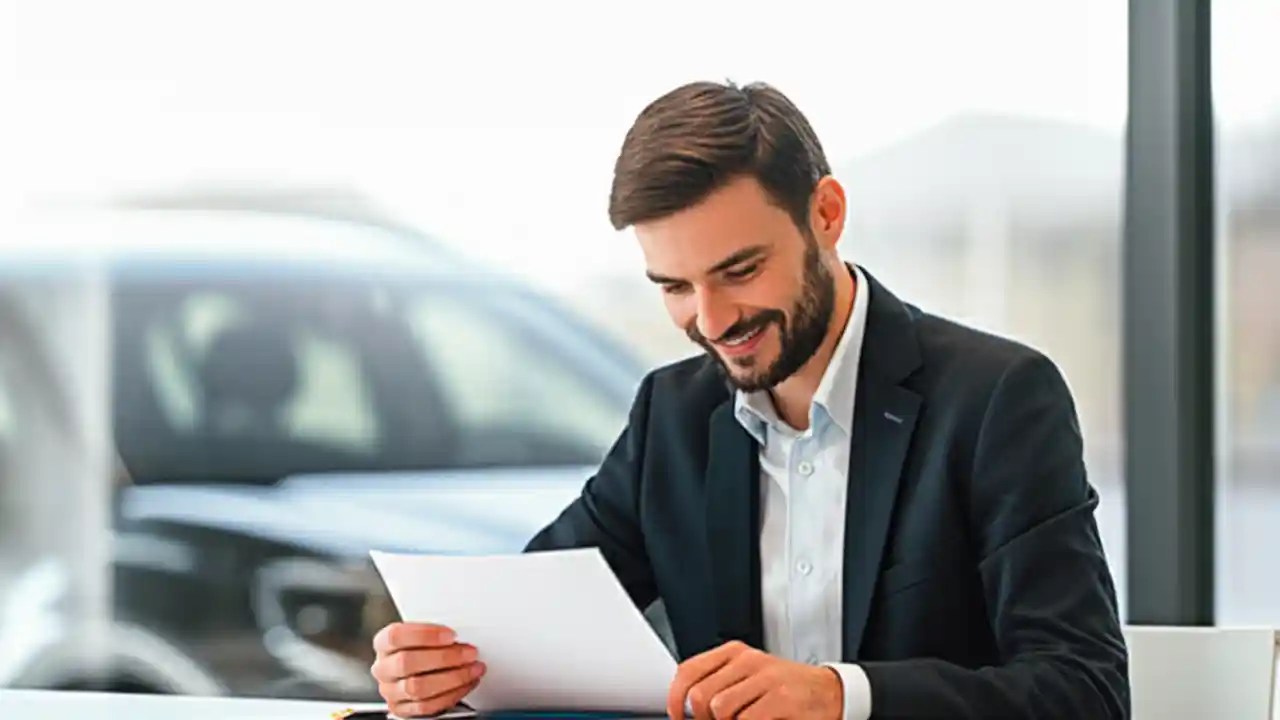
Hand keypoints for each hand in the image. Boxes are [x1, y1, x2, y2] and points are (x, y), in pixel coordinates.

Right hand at [370, 622, 485, 717]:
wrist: (417, 673)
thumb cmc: (422, 649)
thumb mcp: (425, 634)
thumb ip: (435, 633)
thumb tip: (463, 632)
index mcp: (384, 644)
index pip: (396, 636)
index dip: (425, 634)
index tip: (451, 635)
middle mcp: (383, 668)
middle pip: (406, 662)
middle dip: (444, 657)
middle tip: (469, 653)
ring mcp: (391, 691)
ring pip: (417, 688)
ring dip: (453, 678)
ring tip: (473, 668)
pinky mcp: (403, 710)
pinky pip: (426, 706)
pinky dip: (452, 694)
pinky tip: (466, 683)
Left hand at [667, 641, 842, 719]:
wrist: (829, 693)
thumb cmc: (786, 689)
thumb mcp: (748, 677)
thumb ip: (718, 685)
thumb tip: (685, 708)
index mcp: (735, 653)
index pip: (688, 670)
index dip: (676, 699)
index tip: (678, 716)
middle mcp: (749, 661)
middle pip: (701, 695)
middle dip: (702, 719)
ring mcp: (767, 679)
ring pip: (721, 708)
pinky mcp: (782, 699)